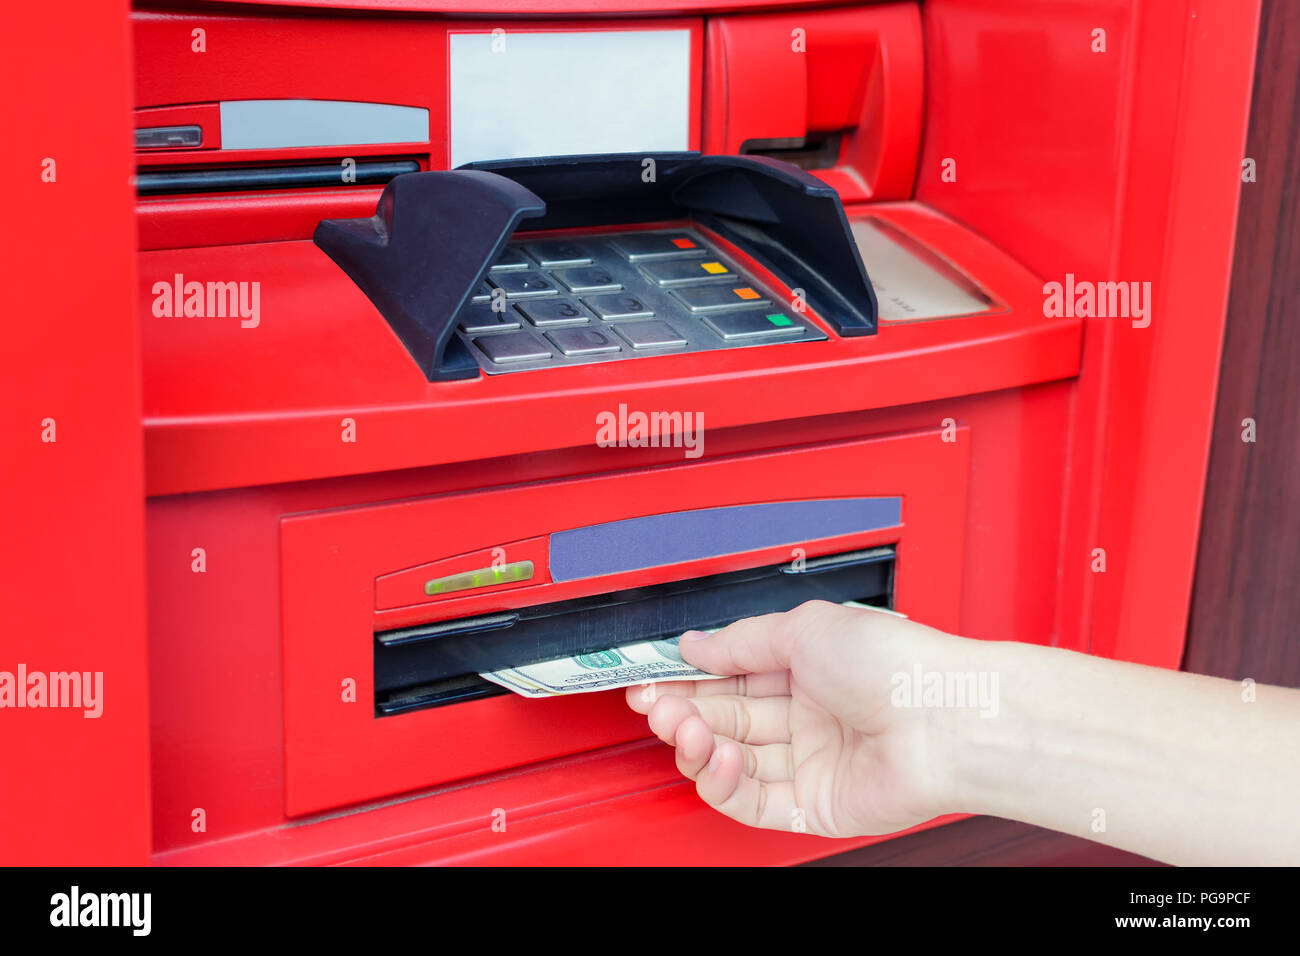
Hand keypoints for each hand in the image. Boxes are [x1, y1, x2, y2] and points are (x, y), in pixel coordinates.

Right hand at [625, 600, 964, 837]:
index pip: (729, 676)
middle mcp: (806, 715)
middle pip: (725, 718)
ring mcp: (810, 761)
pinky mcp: (813, 804)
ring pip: (731, 761)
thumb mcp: (806, 627)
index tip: (650, 676)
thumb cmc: (897, 664)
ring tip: (688, 729)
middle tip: (657, 705)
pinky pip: (753, 802)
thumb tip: (695, 645)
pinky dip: (725, 783)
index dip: (686, 678)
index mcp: (806, 668)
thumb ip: (741, 640)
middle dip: (683, 711)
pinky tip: (721, 757)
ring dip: (699, 745)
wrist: (944, 718)